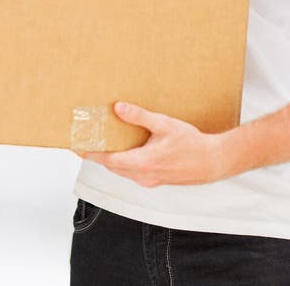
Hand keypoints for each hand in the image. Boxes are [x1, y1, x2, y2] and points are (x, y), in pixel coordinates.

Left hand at [77, 102, 228, 187]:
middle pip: (113, 166)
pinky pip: (133, 171)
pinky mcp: (155, 179)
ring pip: (123, 170)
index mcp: (142, 163)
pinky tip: (127, 149)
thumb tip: (119, 108)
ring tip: (103, 143)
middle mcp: (143, 175)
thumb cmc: (191, 144)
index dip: (91, 154)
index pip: (109, 160)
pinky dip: (125, 162)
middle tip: (86, 141)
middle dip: (98, 155)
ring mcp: (149, 180)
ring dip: (112, 158)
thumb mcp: (164, 125)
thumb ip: (140, 117)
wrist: (212, 162)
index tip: (77, 147)